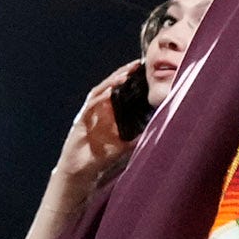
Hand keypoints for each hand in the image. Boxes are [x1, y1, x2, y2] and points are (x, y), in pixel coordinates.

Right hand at [57, 64, 133, 183]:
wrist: (81, 173)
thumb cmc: (101, 158)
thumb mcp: (124, 145)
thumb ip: (138, 136)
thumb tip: (158, 130)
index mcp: (109, 113)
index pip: (119, 90)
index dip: (130, 79)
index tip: (144, 69)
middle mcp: (99, 110)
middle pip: (110, 86)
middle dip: (122, 74)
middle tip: (136, 65)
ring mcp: (88, 114)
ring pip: (99, 92)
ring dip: (111, 82)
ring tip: (125, 75)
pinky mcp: (80, 122)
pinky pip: (90, 106)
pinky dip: (99, 98)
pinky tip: (109, 93)